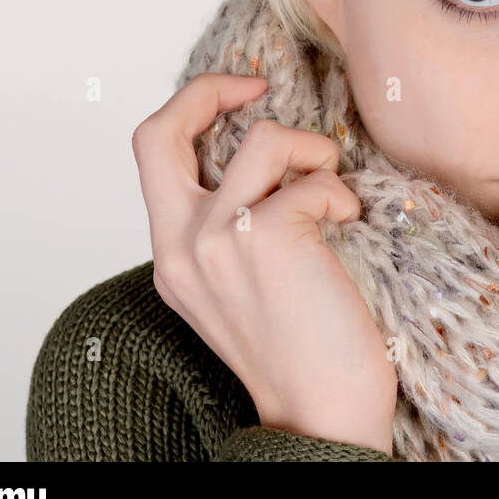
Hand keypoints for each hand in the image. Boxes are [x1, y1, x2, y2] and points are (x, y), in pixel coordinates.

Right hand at [132, 72, 397, 453]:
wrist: (323, 409)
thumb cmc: (301, 345)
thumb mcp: (240, 279)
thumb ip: (231, 220)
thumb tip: (265, 149)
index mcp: (170, 252)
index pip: (150, 148)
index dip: (193, 104)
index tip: (243, 96)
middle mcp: (180, 245)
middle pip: (162, 129)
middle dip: (215, 88)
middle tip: (262, 89)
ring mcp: (217, 239)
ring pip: (263, 139)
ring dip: (313, 154)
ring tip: (331, 195)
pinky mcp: (266, 236)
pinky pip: (315, 178)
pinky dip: (341, 194)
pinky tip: (347, 226)